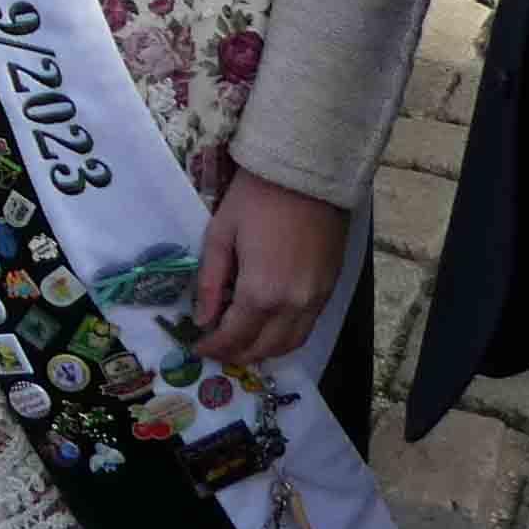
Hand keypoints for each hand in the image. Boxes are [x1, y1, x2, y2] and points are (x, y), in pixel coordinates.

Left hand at [192, 167, 350, 366]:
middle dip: (236, 354)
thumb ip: (211, 283)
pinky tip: (269, 327)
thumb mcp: (221, 235)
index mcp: (262, 292)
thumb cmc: (256, 198)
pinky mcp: (331, 289)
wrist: (308, 174)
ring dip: (264, 351)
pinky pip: (307, 327)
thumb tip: (202, 320)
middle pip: (264, 348)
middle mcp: (293, 305)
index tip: (197, 347)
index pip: (235, 337)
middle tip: (216, 349)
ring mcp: (317, 300)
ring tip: (241, 344)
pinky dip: (286, 337)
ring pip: (290, 344)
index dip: (213, 348)